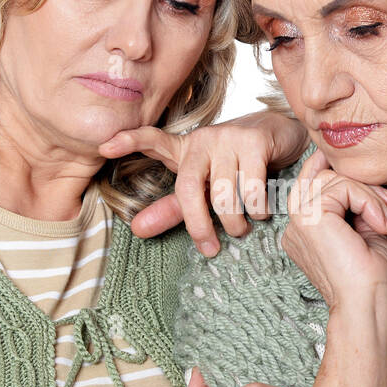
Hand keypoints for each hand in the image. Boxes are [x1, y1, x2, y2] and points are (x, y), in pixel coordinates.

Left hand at [98, 110, 309, 255]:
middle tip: (211, 249)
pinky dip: (257, 210)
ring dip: (236, 223)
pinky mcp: (254, 142)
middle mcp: (203, 140)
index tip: (104, 147)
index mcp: (185, 151)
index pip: (153, 140)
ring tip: (243, 227)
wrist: (282, 136)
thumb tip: (138, 231)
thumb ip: (173, 210)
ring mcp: (228, 138)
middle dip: (199, 226)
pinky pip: (251, 190)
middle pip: (188, 190)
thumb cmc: (237, 165)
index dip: (129, 141)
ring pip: (224, 195)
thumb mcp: (204, 188)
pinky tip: (262, 211)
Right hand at [281, 148, 386, 321]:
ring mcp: (299, 221)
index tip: (385, 195)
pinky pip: (343, 188)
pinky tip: (382, 227)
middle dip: (364, 184)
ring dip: (370, 195)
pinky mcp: (310, 218)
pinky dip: (370, 202)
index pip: (319, 183)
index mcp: (307, 230)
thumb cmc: (373, 282)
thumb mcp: (367, 232)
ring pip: (333, 179)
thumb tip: (364, 177)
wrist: (368, 308)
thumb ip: (358, 206)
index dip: (349, 178)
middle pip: (325, 176)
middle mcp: (297, 225)